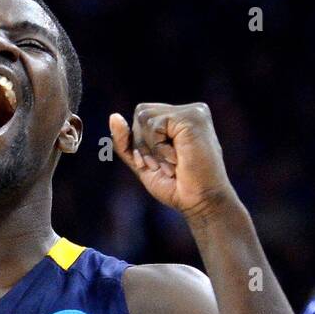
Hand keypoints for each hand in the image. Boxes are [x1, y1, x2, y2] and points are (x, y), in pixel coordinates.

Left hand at [109, 103, 235, 219]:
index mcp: (181, 118)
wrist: (201, 202)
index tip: (159, 166)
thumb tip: (113, 116)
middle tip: (166, 167)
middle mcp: (189, 111)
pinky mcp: (192, 118)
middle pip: (141, 113)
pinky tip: (177, 160)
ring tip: (172, 164)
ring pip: (144, 117)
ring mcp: (192, 112)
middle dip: (143, 145)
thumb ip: (126, 143)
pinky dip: (158, 148)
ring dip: (151, 149)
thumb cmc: (177, 187)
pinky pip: (154, 125)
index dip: (141, 143)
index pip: (143, 116)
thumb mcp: (144, 164)